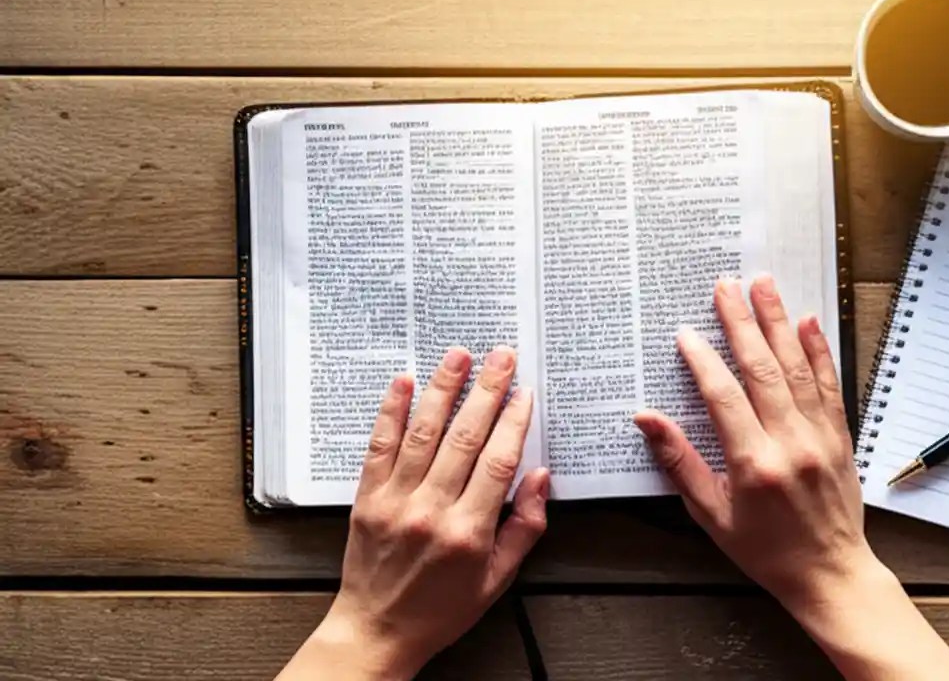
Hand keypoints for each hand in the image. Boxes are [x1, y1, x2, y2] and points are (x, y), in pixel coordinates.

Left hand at [279, 346, 549, 680]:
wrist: (377, 631)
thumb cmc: (442, 609)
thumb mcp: (498, 579)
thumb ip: (525, 527)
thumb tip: (541, 476)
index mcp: (468, 531)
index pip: (497, 461)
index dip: (513, 422)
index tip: (525, 392)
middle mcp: (431, 510)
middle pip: (464, 437)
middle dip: (486, 390)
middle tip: (501, 356)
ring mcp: (395, 501)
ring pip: (423, 432)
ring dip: (443, 388)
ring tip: (459, 355)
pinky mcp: (367, 498)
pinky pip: (380, 446)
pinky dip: (391, 411)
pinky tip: (403, 382)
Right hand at [637, 277, 948, 680]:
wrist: (830, 574)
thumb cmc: (766, 551)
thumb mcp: (711, 516)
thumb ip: (680, 464)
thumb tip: (646, 420)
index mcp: (755, 465)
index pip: (724, 397)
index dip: (702, 361)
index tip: (685, 333)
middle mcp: (792, 443)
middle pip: (763, 369)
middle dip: (742, 323)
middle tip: (726, 286)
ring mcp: (821, 437)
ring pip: (797, 368)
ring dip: (779, 322)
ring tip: (764, 286)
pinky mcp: (840, 436)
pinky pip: (829, 384)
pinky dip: (818, 351)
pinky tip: (807, 322)